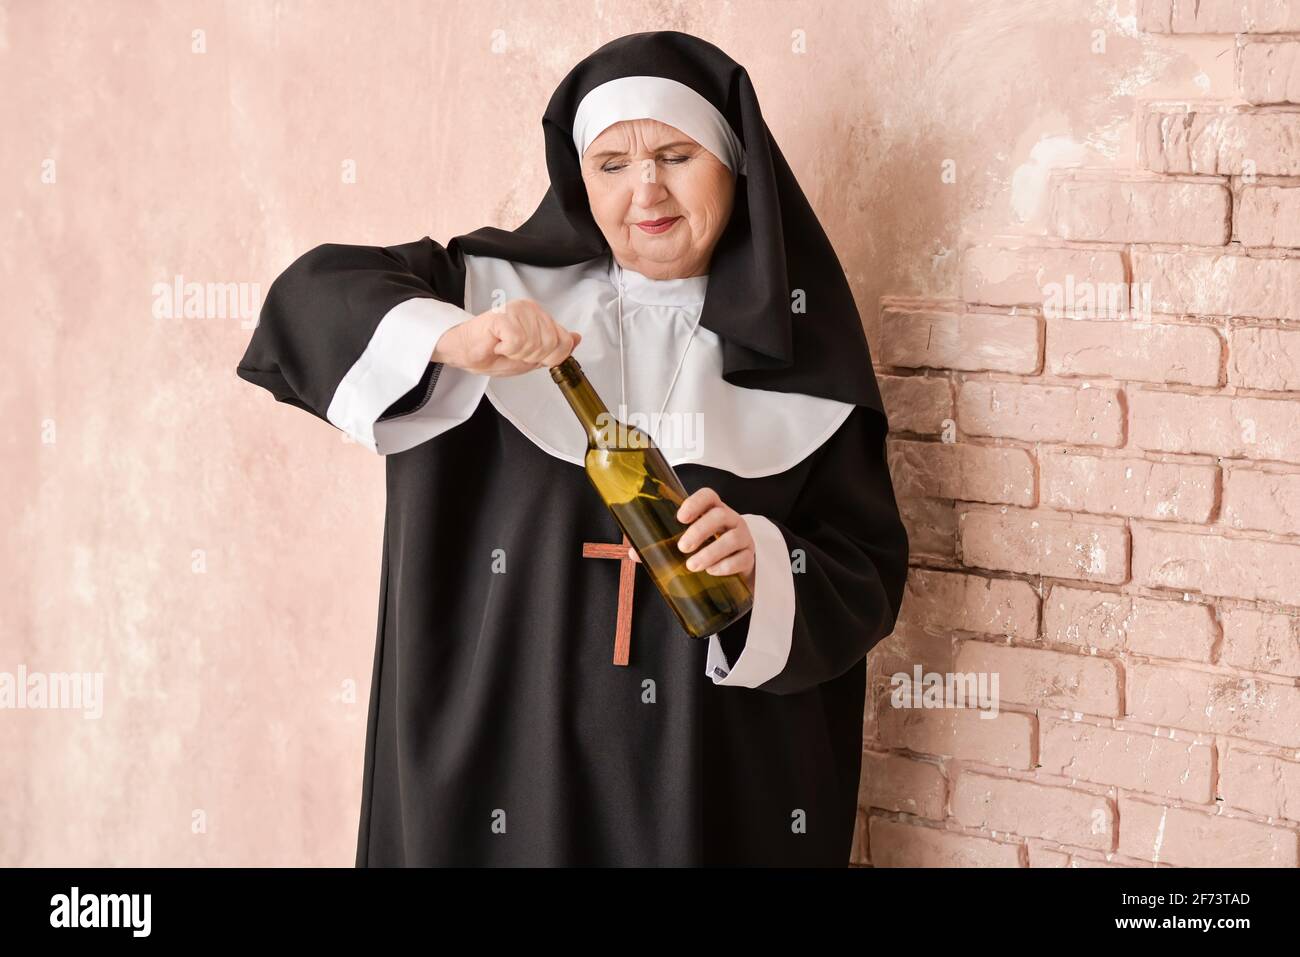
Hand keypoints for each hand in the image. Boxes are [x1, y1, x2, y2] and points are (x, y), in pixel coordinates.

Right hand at [432, 299, 580, 375]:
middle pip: (551, 345)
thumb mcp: (531, 356)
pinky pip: (518, 342)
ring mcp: (518, 310)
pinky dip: (507, 350)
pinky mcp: (505, 315)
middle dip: (531, 356)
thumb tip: (577, 338)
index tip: (527, 354)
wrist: (464, 351)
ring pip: (535, 345)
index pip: (564, 342)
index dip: (548, 357)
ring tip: (503, 346)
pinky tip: (497, 343)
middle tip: (512, 351)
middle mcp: (532, 309)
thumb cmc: (492, 352)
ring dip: (517, 354)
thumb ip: (554, 348)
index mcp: (540, 317)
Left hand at [628, 486, 755, 590]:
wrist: (736, 565)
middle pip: (720, 516)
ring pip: (732, 539)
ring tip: (693, 565)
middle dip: (700, 531)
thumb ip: (662, 545)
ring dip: (711, 552)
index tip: (680, 517)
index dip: (695, 503)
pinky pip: (742, 558)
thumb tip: (634, 553)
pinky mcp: (749, 557)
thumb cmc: (707, 548)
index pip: (708, 496)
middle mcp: (730, 520)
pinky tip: (712, 572)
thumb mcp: (689, 542)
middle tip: (682, 547)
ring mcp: (743, 538)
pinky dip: (726, 566)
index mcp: (713, 511)